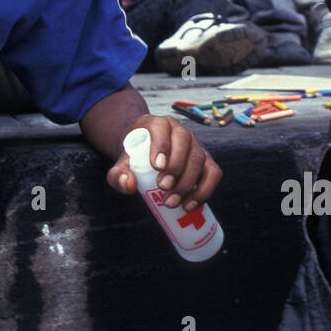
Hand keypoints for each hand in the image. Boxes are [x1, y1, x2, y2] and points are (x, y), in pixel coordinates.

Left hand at [106, 115, 221, 210]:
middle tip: (163, 188)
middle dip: (176, 167)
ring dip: (188, 182)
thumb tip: (129, 183)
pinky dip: (204, 190)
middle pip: (184, 143)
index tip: (156, 167)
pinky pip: (213, 173)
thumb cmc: (134, 159)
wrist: (146, 156)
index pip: (161, 128)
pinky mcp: (206, 161)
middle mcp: (180, 131)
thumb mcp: (121, 165)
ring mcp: (195, 145)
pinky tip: (189, 206)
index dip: (162, 145)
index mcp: (157, 124)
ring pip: (200, 158)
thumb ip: (117, 175)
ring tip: (171, 202)